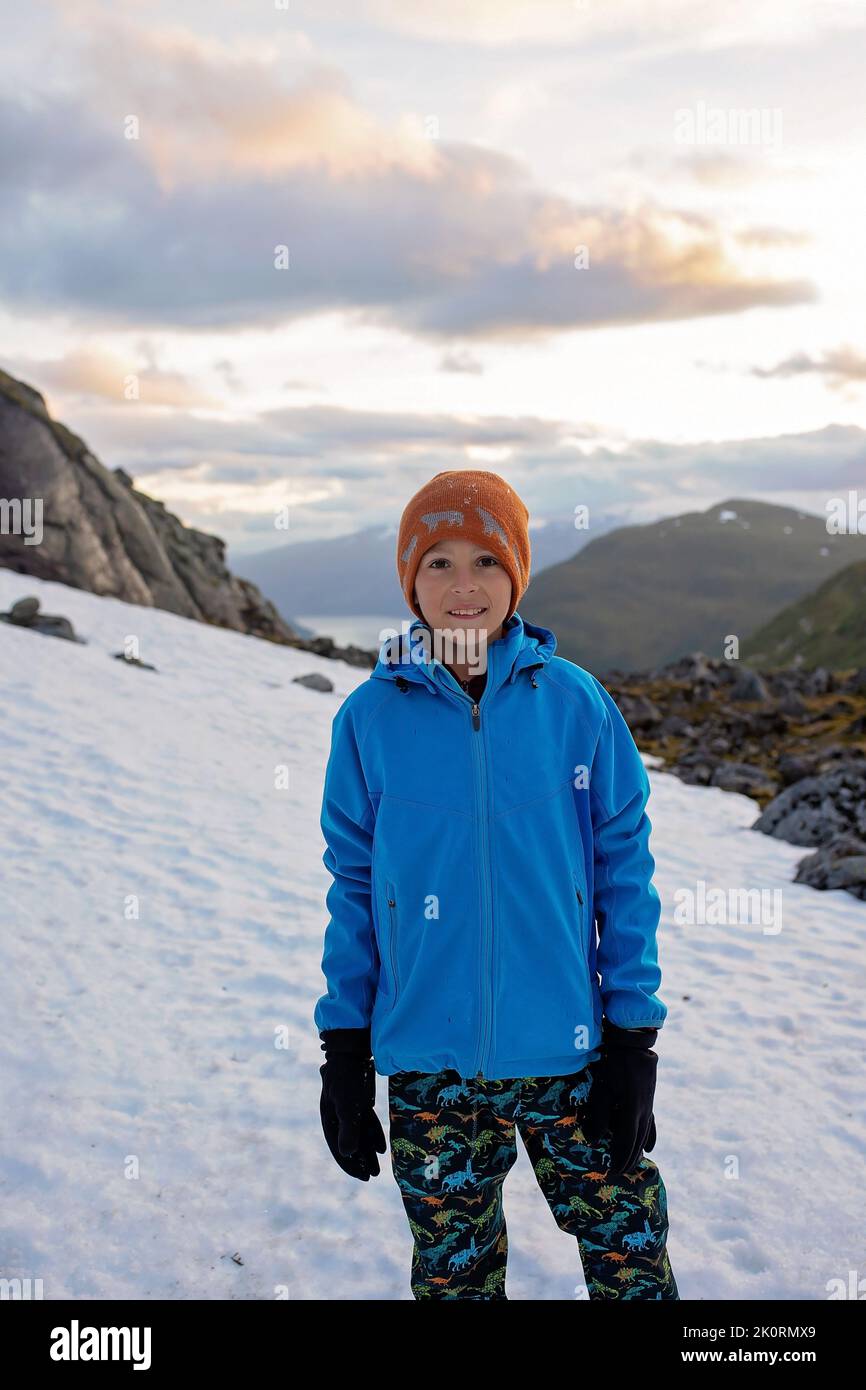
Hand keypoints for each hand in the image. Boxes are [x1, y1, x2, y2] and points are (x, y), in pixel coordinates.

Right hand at [319, 1035, 386, 1180]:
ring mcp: (348, 1108)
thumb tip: (348, 1155)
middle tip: (372, 1176)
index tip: (361, 1176)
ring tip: (378, 1167)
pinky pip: (366, 1123)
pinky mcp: (359, 1101)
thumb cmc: (347, 1078)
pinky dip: (373, 1135)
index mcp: (329, 1118)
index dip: (350, 1164)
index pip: (338, 1147)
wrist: (352, 1052)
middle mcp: (336, 1115)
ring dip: (368, 1151)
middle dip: (360, 1161)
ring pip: (359, 1134)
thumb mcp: (347, 1105)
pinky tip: (382, 1148)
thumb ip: (348, 1129)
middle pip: (349, 1143)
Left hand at [581, 1021, 657, 1176]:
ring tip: (632, 1164)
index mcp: (631, 1112)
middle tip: (620, 1173)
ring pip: (644, 1135)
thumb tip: (594, 1139)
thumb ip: (599, 1115)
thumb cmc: (613, 1065)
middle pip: (636, 1142)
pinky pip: (651, 1124)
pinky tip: (650, 1147)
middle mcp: (643, 1113)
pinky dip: (650, 1137)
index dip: (619, 1158)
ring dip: (638, 1151)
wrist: (633, 1045)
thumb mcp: (602, 1088)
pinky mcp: (649, 1099)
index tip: (613, 1171)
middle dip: (628, 1159)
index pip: (625, 1143)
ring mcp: (648, 1106)